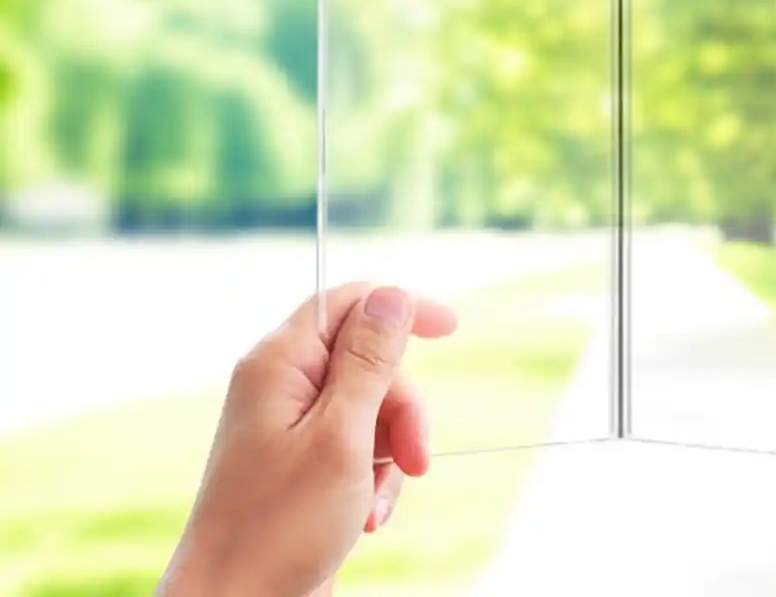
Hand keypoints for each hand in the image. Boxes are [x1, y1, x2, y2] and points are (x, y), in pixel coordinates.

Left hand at [158, 283, 457, 596]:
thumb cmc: (278, 526)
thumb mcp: (340, 435)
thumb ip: (369, 361)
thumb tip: (392, 294)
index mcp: (280, 364)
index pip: (347, 302)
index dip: (400, 307)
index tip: (452, 327)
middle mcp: (283, 387)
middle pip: (370, 362)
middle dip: (403, 408)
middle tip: (415, 456)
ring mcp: (293, 428)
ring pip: (373, 410)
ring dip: (391, 453)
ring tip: (377, 500)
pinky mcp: (305, 466)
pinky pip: (361, 449)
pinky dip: (375, 479)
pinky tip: (366, 516)